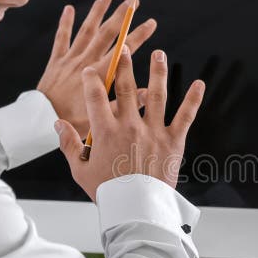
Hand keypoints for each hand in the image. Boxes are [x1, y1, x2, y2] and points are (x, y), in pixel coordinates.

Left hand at [37, 0, 156, 137]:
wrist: (41, 120)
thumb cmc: (73, 121)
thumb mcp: (103, 116)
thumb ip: (126, 102)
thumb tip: (148, 91)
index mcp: (100, 74)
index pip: (124, 50)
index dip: (139, 35)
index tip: (151, 22)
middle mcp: (86, 61)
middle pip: (107, 33)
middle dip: (122, 15)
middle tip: (133, 0)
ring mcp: (70, 59)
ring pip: (86, 30)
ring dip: (97, 11)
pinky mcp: (57, 61)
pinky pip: (62, 38)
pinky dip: (65, 23)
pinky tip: (69, 9)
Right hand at [55, 48, 205, 199]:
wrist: (138, 209)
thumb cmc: (108, 192)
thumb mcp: (81, 170)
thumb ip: (70, 144)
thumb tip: (58, 124)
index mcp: (106, 132)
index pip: (95, 97)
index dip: (92, 80)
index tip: (92, 68)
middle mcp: (130, 127)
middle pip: (125, 88)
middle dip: (124, 65)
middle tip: (124, 48)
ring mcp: (154, 132)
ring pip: (156, 95)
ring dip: (157, 72)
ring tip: (159, 54)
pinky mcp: (173, 141)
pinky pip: (185, 116)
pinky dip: (193, 99)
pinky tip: (199, 83)